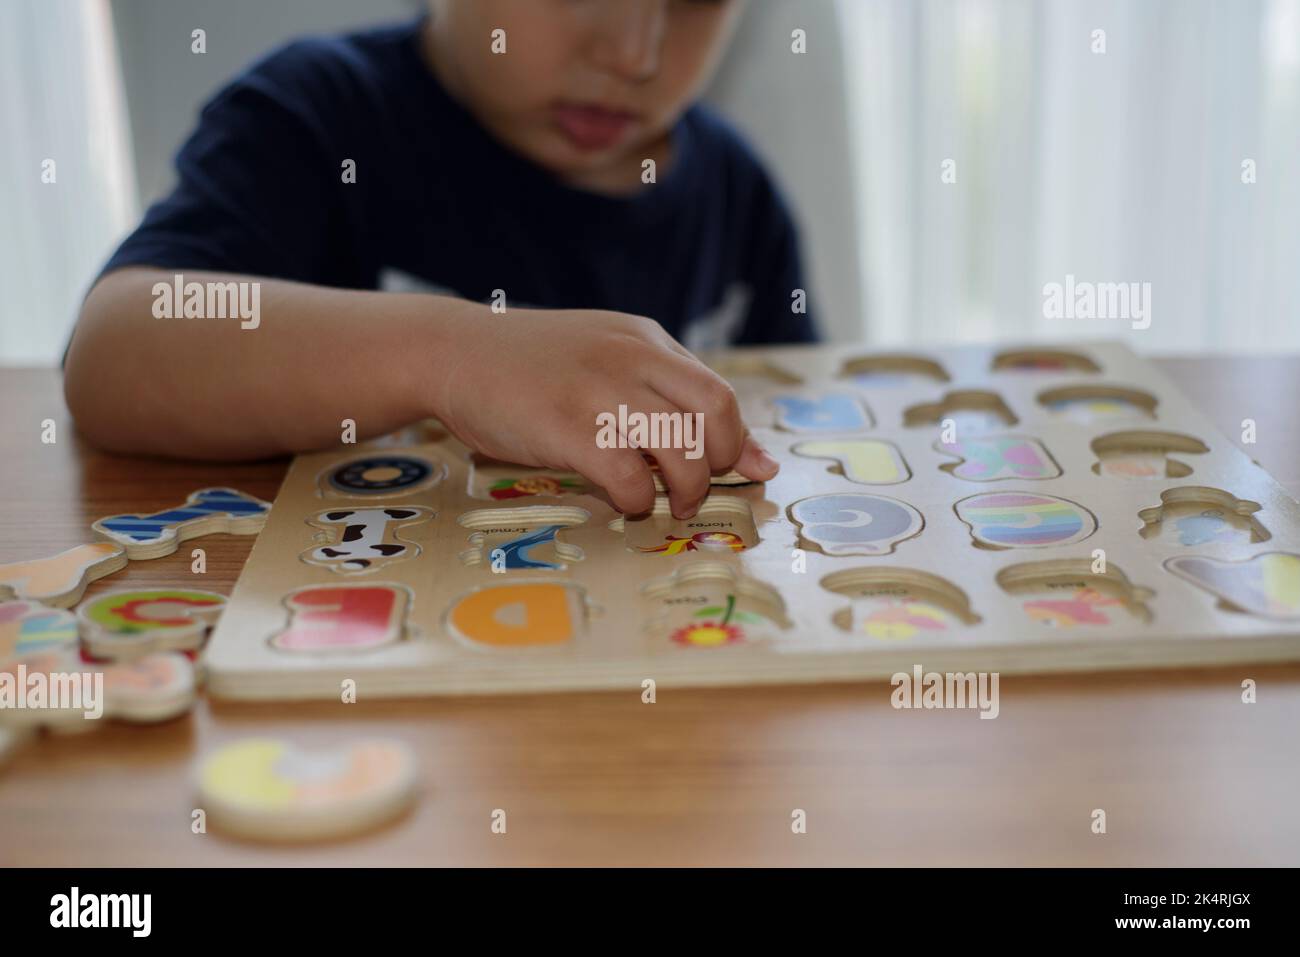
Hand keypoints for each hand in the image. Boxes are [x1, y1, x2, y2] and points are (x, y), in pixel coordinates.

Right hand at [432, 307, 778, 516]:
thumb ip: (672, 398)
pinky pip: (628, 477)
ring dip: (681, 489)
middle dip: (720, 463)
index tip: (732, 472)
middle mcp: (632, 358)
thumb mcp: (608, 362)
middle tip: (692, 488)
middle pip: (716, 413)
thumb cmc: (532, 366)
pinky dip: (634, 499)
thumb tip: (759, 460)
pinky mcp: (567, 427)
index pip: (719, 393)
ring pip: (681, 448)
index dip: (735, 442)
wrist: (452, 351)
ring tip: (658, 502)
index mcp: (647, 341)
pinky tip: (618, 498)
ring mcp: (600, 391)